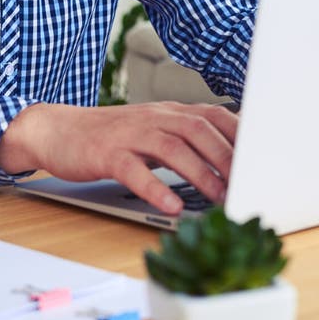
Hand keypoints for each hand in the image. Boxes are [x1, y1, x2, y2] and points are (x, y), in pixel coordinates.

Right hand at [0, 101, 237, 213]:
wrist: (56, 129)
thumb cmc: (108, 136)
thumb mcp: (149, 130)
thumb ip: (182, 140)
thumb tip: (226, 163)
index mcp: (165, 112)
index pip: (212, 116)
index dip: (240, 136)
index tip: (263, 159)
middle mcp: (151, 118)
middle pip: (197, 130)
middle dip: (227, 158)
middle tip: (247, 186)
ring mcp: (128, 134)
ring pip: (171, 148)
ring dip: (200, 174)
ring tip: (218, 198)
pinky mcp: (106, 154)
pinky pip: (134, 170)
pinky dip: (156, 188)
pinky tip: (171, 207)